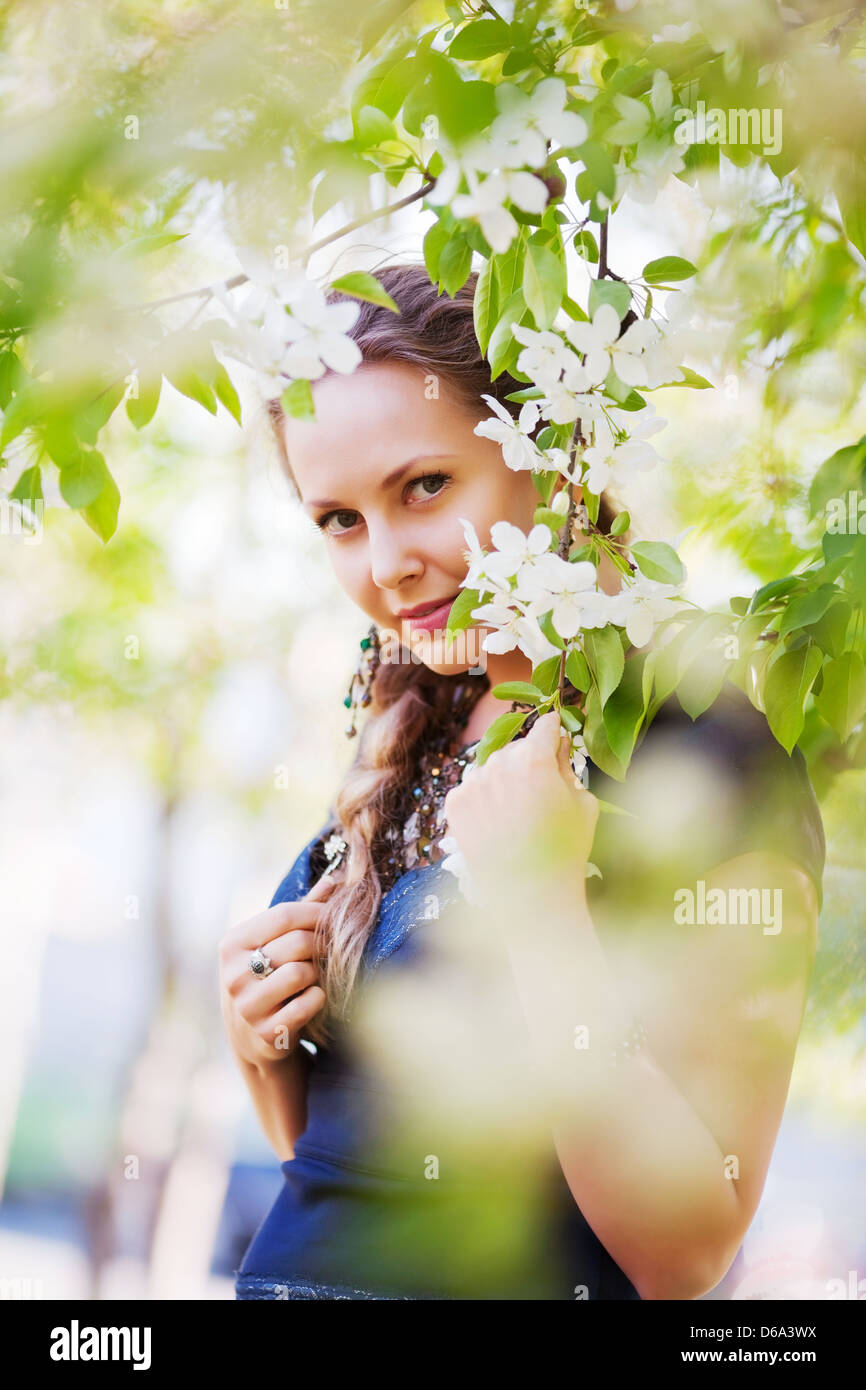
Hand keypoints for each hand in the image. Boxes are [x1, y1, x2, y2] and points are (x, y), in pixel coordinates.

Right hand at [219, 871, 337, 1068]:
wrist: (251, 1037)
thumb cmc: (267, 977)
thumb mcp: (273, 943)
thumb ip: (302, 910)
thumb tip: (337, 877)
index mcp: (232, 944)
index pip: (283, 914)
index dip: (316, 913)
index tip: (334, 916)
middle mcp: (233, 974)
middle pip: (297, 942)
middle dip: (321, 944)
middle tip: (328, 950)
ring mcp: (247, 1006)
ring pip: (302, 973)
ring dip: (317, 973)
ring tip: (313, 976)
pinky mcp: (266, 1033)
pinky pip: (308, 1003)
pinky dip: (318, 998)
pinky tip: (312, 999)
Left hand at [441, 710, 598, 904]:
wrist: (529, 896)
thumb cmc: (566, 850)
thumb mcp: (582, 803)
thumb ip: (567, 767)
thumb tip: (557, 746)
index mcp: (534, 758)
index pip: (545, 726)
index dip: (553, 727)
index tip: (554, 727)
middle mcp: (498, 763)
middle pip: (516, 748)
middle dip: (528, 759)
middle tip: (539, 787)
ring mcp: (472, 783)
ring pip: (491, 767)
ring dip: (504, 778)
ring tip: (517, 811)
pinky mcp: (455, 804)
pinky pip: (472, 788)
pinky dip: (484, 797)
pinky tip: (498, 821)